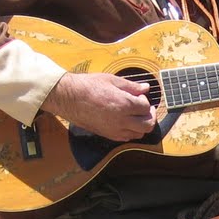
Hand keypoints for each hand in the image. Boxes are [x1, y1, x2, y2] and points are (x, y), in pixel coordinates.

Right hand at [42, 71, 156, 139]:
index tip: (139, 96)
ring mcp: (114, 130)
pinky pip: (126, 138)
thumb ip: (131, 86)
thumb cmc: (88, 86)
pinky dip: (130, 132)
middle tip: (146, 109)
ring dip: (141, 125)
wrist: (69, 98)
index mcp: (124, 104)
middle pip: (148, 125)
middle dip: (150, 116)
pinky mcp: (107, 135)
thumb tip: (145, 87)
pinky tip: (125, 122)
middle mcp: (122, 120)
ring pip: (139, 134)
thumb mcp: (112, 80)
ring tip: (135, 116)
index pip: (146, 108)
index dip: (145, 101)